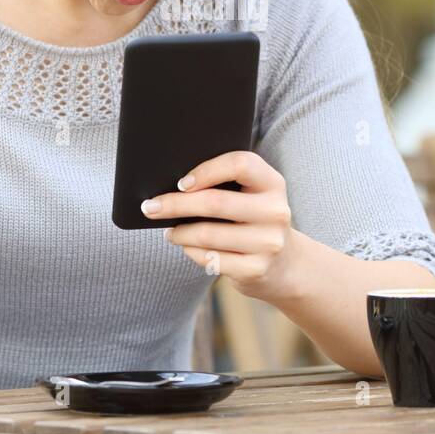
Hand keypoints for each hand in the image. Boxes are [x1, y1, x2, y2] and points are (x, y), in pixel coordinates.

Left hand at [141, 150, 297, 300]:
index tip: (181, 182)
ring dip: (179, 232)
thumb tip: (172, 188)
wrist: (284, 264)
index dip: (207, 170)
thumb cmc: (253, 221)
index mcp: (272, 183)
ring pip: (207, 234)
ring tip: (168, 231)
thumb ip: (225, 185)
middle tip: (150, 207)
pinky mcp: (256, 269)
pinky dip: (191, 252)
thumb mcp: (252, 196)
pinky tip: (187, 247)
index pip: (240, 164)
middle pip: (215, 202)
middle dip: (175, 205)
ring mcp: (268, 243)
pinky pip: (210, 258)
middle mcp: (275, 211)